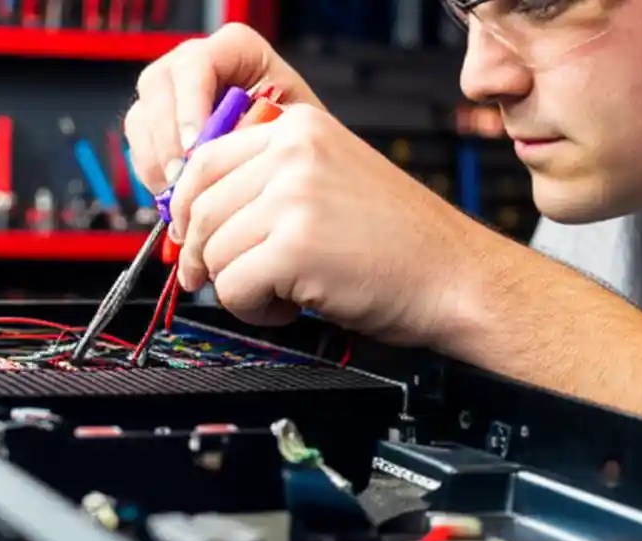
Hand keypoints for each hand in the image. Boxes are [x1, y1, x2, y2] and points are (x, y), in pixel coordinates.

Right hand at [123, 23, 325, 193]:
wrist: (295, 161)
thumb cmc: (299, 139)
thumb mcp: (290, 128)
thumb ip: (252, 131)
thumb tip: (211, 151)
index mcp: (234, 49)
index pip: (195, 63)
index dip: (190, 104)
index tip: (196, 146)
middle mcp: (195, 65)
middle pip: (158, 86)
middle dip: (167, 137)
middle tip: (182, 176)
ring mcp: (171, 95)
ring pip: (142, 117)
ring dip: (157, 159)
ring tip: (180, 192)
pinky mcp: (158, 127)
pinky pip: (140, 145)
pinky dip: (153, 173)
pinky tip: (176, 193)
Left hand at [168, 104, 496, 349]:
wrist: (454, 277)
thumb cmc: (397, 241)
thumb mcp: (329, 179)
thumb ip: (268, 181)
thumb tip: (194, 212)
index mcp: (298, 127)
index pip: (204, 159)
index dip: (187, 207)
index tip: (191, 238)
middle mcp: (293, 152)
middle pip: (202, 208)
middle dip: (203, 256)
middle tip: (219, 282)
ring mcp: (293, 197)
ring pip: (215, 252)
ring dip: (236, 286)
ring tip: (280, 293)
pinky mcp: (294, 247)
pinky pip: (234, 287)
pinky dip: (253, 310)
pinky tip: (289, 307)